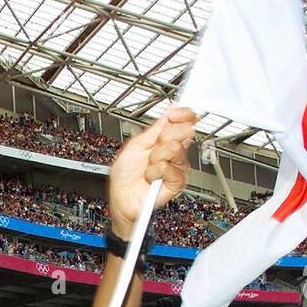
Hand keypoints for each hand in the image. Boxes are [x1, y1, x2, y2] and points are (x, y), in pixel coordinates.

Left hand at [107, 106, 197, 235]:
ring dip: (156, 157)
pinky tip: (151, 178)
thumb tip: (171, 109)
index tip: (174, 114)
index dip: (183, 114)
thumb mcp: (137, 143)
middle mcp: (175, 152)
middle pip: (184, 131)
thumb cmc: (125, 174)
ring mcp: (178, 166)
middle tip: (152, 149)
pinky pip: (169, 168)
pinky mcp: (178, 182)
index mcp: (166, 140)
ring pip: (176, 149)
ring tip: (148, 167)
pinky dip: (155, 172)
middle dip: (163, 137)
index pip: (185, 121)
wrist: (121, 197)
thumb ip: (156, 127)